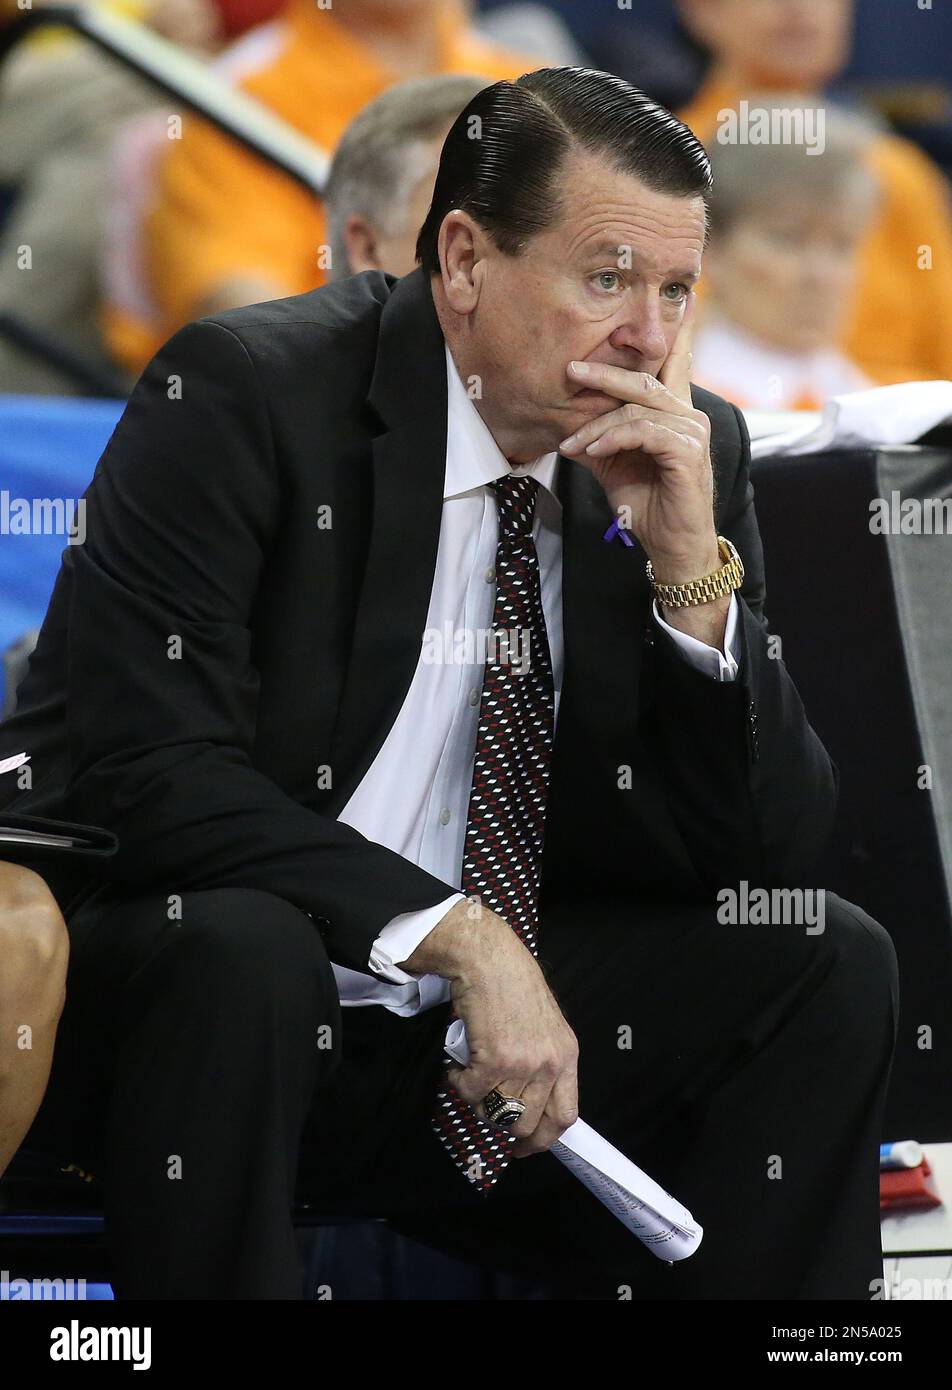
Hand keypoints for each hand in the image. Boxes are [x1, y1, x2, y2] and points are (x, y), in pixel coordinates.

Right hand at [398, 899, 578, 1158]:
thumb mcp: (544, 1025)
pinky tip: (458, 1065)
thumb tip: (523, 1100)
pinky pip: (472, 1093)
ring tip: (470, 1076)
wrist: (489, 957)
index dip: (542, 1139)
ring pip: (497, 1112)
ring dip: (478, 1101)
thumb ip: (542, 1061)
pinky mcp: (495, 1058)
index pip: (565, 1116)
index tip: (523, 1146)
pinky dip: (459, 1083)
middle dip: (501, 1123)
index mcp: (567, 1056)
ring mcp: (524, 1063)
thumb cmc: (511, 983)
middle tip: (485, 1106)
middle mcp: (551, 1063)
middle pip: (527, 1123)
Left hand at [558, 293, 718, 584]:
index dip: (676, 334)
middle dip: (604, 372)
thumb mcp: (613, 467)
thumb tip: (563, 425)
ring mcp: (692, 432)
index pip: (674, 366)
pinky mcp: (688, 452)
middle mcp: (689, 416)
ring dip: (596, 426)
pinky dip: (613, 438)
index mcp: (675, 414)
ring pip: (637, 409)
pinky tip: (593, 452)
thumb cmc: (648, 506)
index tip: (680, 299)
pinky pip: (643, 432)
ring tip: (571, 444)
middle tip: (571, 368)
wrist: (672, 546)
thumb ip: (597, 440)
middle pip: (643, 380)